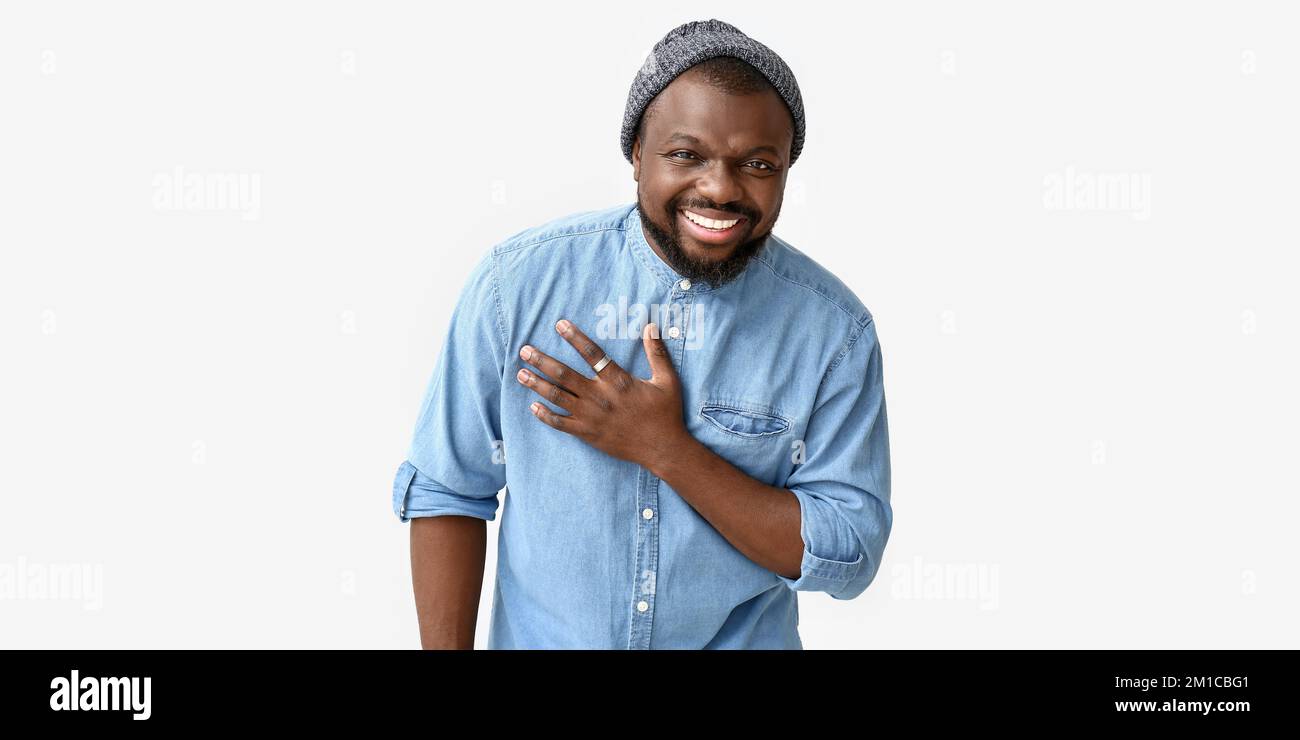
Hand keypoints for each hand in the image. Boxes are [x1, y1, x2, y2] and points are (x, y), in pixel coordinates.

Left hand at [517, 318, 688, 470]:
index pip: (592, 354)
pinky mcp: (588, 434)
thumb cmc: (665, 413)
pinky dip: (546, 416)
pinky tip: (533, 406)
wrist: (662, 448)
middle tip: (525, 350)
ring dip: (538, 385)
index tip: (559, 324)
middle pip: (565, 375)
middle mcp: (600, 397)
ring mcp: (591, 417)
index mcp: (618, 381)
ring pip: (558, 398)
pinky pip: (561, 424)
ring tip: (521, 373)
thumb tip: (651, 326)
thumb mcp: (667, 380)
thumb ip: (657, 353)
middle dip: (543, 361)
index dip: (575, 338)